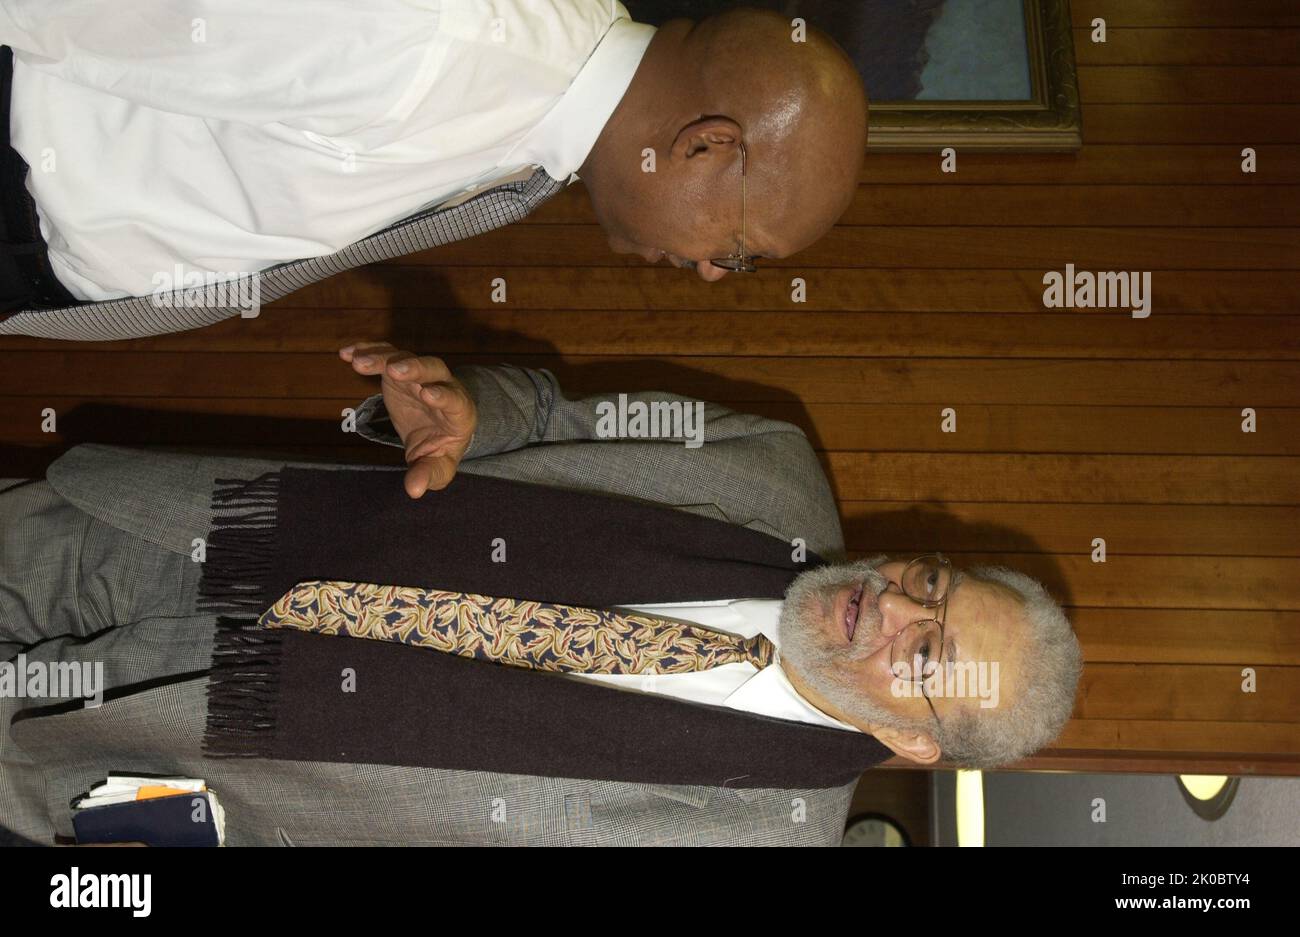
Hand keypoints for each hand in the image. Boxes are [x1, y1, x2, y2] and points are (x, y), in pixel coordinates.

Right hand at [340, 342, 476, 497]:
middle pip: (433, 368)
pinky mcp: (399, 370)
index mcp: (458, 412)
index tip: (427, 394)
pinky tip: (345, 353)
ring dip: (383, 357)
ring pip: (405, 357)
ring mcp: (420, 375)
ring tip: (358, 362)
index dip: (442, 396)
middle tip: (394, 370)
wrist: (437, 427)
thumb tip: (414, 491)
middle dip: (414, 367)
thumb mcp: (437, 466)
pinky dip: (367, 350)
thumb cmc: (441, 448)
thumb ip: (428, 476)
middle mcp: (441, 386)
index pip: (454, 399)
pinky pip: (385, 354)